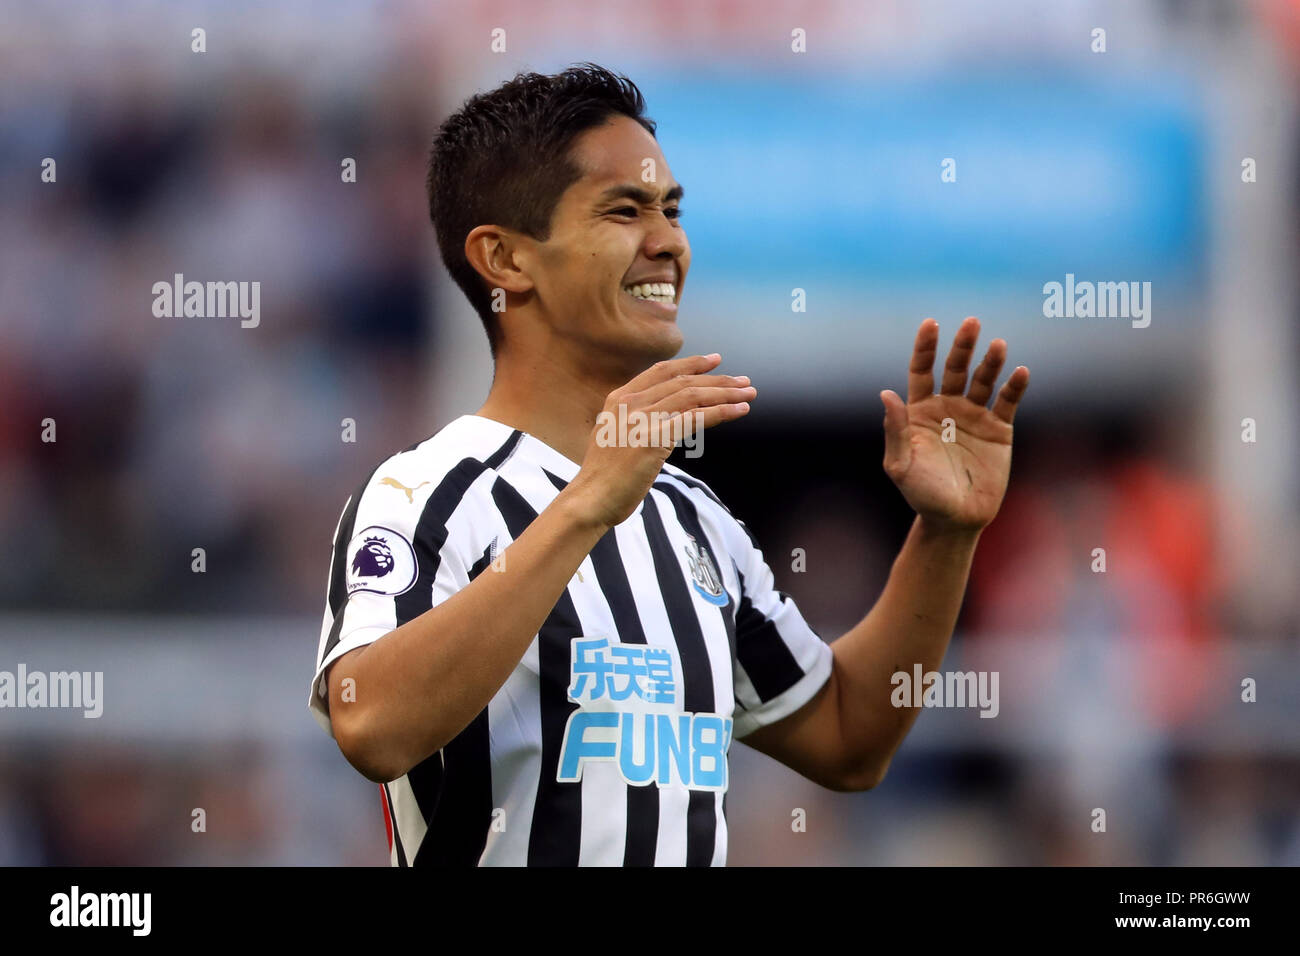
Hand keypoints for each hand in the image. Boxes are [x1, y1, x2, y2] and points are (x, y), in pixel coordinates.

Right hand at [568, 353, 755, 528]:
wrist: (590, 499)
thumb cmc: (606, 476)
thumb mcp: (616, 437)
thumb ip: (636, 421)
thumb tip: (665, 419)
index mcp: (619, 398)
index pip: (662, 371)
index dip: (691, 363)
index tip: (716, 360)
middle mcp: (630, 403)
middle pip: (683, 382)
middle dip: (718, 379)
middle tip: (744, 381)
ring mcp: (641, 419)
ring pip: (692, 396)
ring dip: (725, 393)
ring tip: (749, 394)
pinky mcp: (653, 439)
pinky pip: (695, 419)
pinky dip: (721, 412)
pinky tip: (739, 410)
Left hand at [880, 317, 1028, 533]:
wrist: (955, 520)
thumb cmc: (922, 494)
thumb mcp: (901, 464)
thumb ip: (896, 430)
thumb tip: (886, 393)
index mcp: (920, 411)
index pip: (922, 370)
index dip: (925, 347)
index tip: (931, 324)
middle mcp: (948, 407)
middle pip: (955, 368)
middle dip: (962, 346)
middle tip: (972, 323)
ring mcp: (974, 416)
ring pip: (983, 380)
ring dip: (990, 362)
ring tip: (997, 345)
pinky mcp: (999, 429)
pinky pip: (1007, 402)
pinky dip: (1014, 387)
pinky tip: (1020, 372)